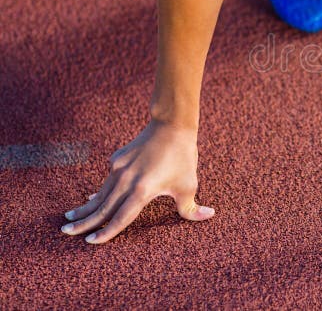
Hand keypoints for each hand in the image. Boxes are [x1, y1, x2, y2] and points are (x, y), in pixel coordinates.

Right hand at [61, 120, 214, 242]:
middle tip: (66, 233)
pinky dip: (100, 192)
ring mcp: (119, 168)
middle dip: (84, 223)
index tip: (91, 242)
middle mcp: (126, 180)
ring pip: (100, 194)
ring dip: (86, 208)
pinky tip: (94, 198)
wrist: (171, 126)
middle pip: (101, 208)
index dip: (106, 232)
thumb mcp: (189, 185)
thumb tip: (209, 216)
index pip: (120, 218)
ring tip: (70, 219)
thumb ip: (192, 207)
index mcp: (142, 190)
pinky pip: (107, 181)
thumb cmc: (182, 158)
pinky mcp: (117, 159)